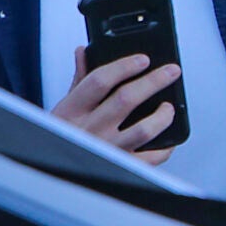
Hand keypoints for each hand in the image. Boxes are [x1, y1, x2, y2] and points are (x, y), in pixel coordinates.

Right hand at [53, 46, 180, 161]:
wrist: (54, 173)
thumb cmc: (63, 137)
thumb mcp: (63, 108)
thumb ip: (79, 81)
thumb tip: (84, 52)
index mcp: (72, 111)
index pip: (99, 81)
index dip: (124, 67)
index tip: (143, 59)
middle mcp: (90, 130)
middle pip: (126, 99)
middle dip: (154, 81)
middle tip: (171, 72)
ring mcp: (107, 149)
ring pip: (143, 129)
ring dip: (162, 115)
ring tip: (169, 107)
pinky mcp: (121, 167)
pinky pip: (150, 158)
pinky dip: (165, 148)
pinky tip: (169, 140)